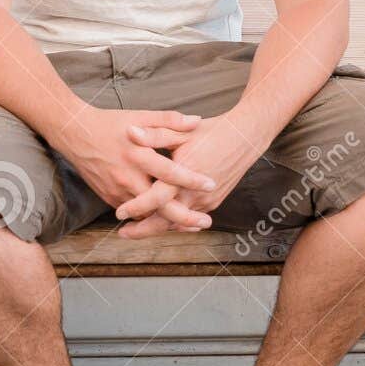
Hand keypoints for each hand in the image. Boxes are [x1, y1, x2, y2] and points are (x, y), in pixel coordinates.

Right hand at [59, 107, 218, 232]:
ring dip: (169, 222)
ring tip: (192, 225)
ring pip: (147, 214)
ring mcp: (117, 191)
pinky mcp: (110, 197)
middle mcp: (128, 177)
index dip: (192, 180)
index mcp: (138, 155)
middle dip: (184, 217)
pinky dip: (150, 217)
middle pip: (160, 205)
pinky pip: (134, 212)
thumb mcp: (140, 116)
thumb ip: (169, 120)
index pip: (170, 172)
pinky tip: (167, 220)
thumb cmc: (110, 123)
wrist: (74, 134)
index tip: (212, 184)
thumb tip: (197, 121)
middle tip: (206, 222)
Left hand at [112, 111, 262, 238]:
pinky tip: (162, 220)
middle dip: (143, 230)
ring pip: (178, 222)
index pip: (156, 198)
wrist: (245, 138)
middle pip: (166, 221)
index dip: (136, 206)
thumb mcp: (181, 132)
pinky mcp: (214, 203)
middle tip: (123, 233)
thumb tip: (130, 132)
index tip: (119, 213)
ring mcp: (206, 201)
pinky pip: (190, 218)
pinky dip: (175, 221)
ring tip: (138, 229)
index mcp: (184, 174)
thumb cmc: (211, 132)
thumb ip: (155, 135)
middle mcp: (195, 193)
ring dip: (158, 227)